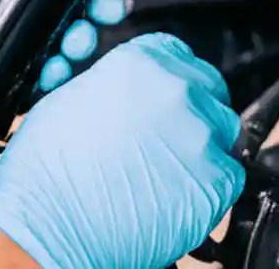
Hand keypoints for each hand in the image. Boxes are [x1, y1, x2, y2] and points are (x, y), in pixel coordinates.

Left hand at [0, 0, 137, 103]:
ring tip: (78, 43)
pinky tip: (55, 71)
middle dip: (101, 5)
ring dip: (81, 41)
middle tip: (109, 6)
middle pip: (72, 4)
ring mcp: (0, 40)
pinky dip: (52, 77)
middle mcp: (5, 3)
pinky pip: (33, 79)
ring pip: (59, 41)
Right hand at [0, 33, 244, 268]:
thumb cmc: (47, 171)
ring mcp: (199, 135)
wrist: (48, 225)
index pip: (177, 53)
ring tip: (170, 168)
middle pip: (208, 87)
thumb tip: (135, 92)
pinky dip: (211, 183)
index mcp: (140, 63)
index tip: (166, 96)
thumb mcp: (72, 98)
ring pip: (223, 130)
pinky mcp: (214, 179)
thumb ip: (118, 84)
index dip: (171, 77)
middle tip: (170, 135)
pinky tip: (179, 192)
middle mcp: (175, 90)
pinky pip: (230, 174)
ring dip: (204, 144)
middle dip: (193, 107)